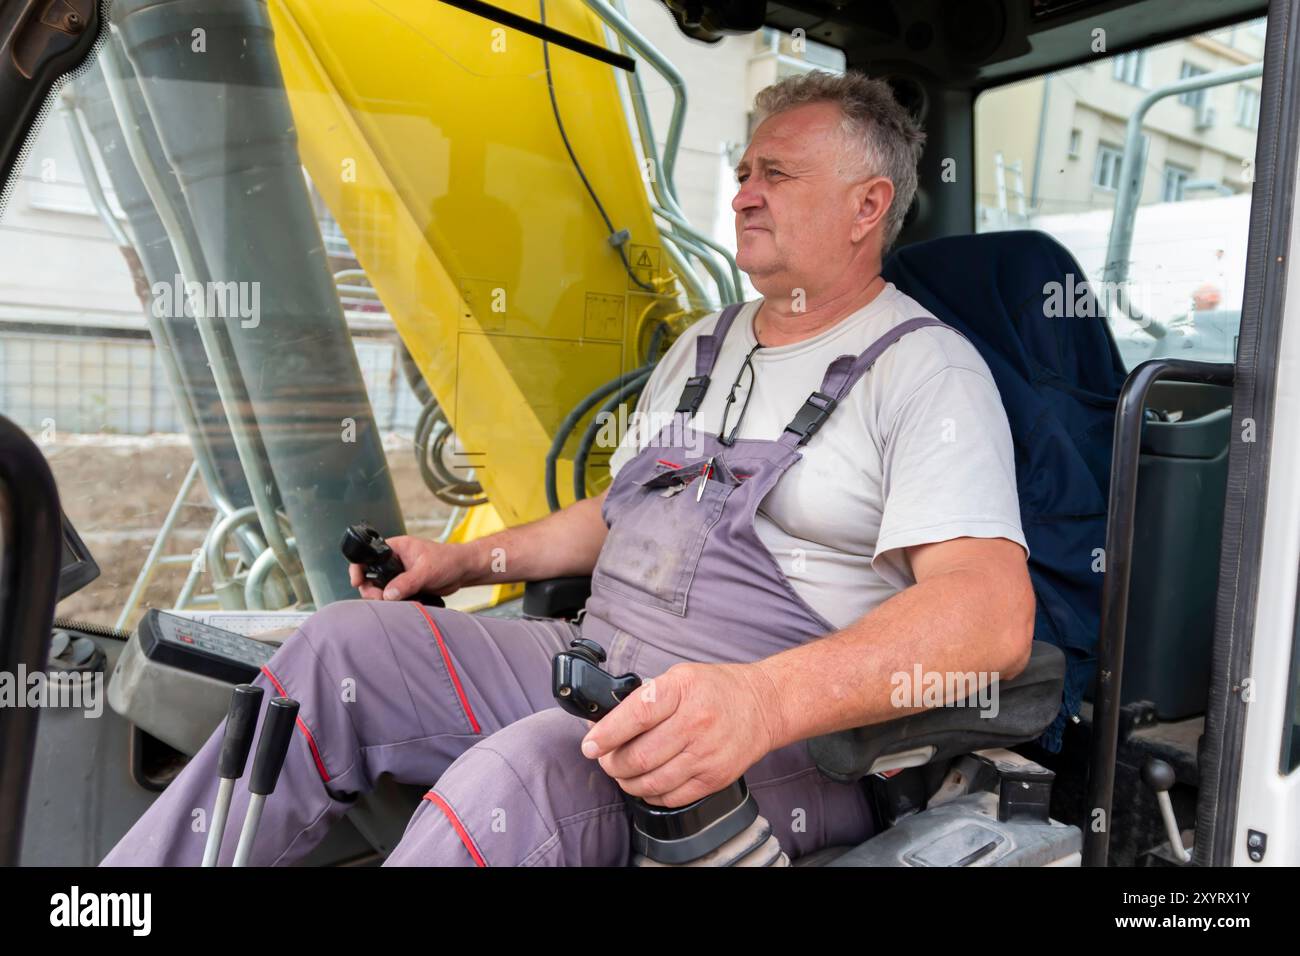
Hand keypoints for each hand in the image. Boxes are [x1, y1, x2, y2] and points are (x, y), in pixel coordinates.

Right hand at [347, 536, 465, 601]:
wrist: (463, 571)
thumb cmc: (448, 560)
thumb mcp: (426, 570)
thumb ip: (407, 582)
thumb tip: (388, 594)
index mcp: (395, 548)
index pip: (368, 556)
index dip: (359, 569)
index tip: (357, 581)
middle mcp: (394, 561)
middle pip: (370, 577)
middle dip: (372, 590)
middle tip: (381, 598)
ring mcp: (399, 575)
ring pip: (380, 589)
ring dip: (384, 598)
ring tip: (396, 602)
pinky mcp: (405, 587)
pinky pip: (393, 597)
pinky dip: (394, 603)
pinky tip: (405, 604)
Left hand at [579, 661, 783, 807]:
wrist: (763, 705)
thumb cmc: (716, 689)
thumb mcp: (679, 677)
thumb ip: (645, 698)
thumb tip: (602, 721)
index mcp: (682, 690)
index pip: (636, 715)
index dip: (607, 734)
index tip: (589, 745)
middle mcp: (696, 722)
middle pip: (640, 756)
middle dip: (612, 762)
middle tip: (604, 758)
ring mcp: (707, 754)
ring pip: (652, 781)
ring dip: (627, 781)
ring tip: (623, 772)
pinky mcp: (715, 778)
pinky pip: (671, 797)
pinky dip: (650, 793)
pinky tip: (647, 781)